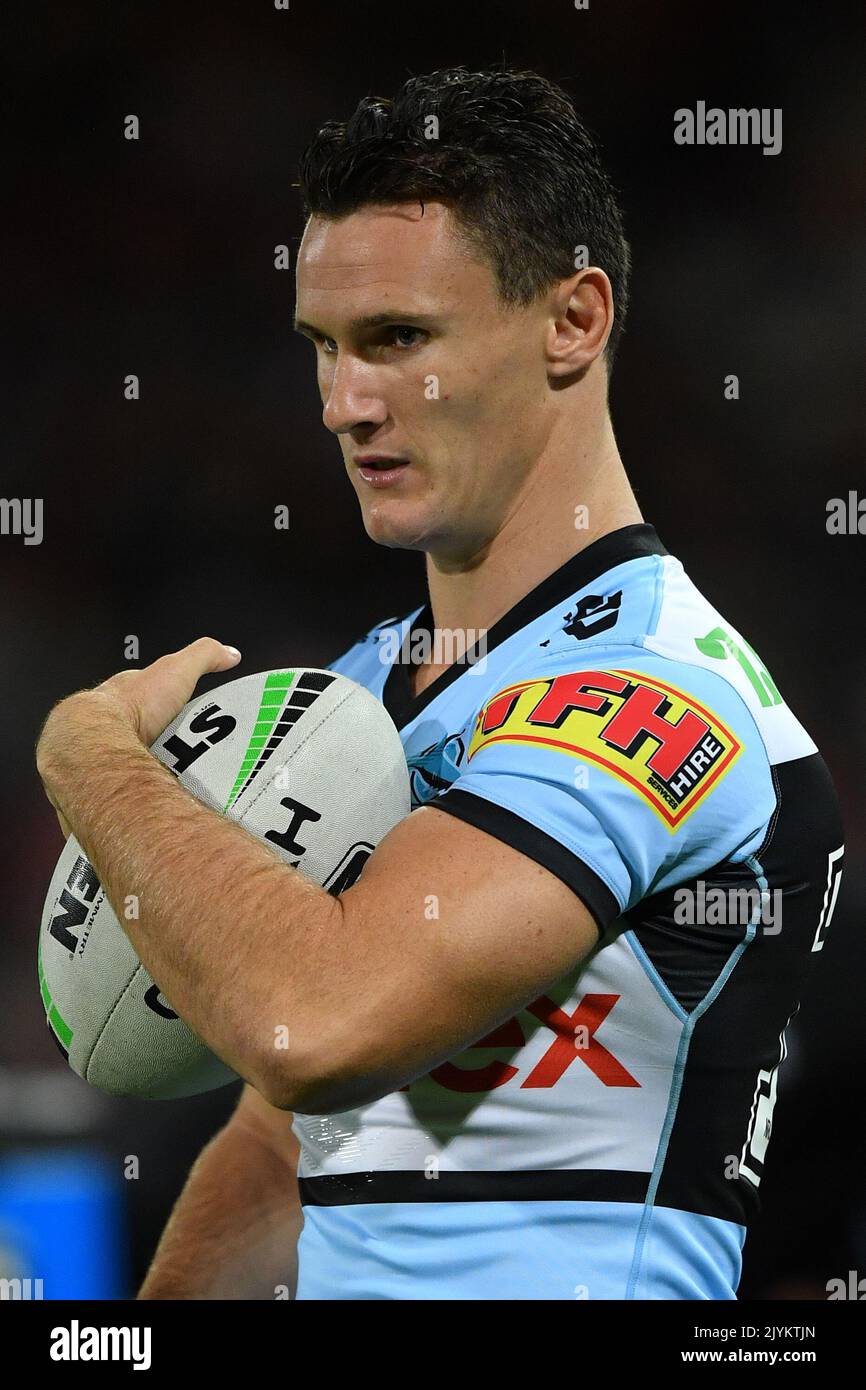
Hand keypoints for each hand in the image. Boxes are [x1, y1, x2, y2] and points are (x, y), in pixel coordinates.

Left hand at [36, 637, 241, 811]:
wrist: (97, 742)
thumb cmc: (130, 704)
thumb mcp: (177, 668)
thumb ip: (204, 655)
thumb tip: (229, 653)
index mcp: (129, 691)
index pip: (156, 691)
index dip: (178, 699)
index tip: (200, 711)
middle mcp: (118, 719)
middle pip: (152, 726)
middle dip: (174, 735)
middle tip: (201, 746)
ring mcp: (114, 746)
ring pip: (143, 753)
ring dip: (164, 760)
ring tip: (191, 769)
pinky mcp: (113, 771)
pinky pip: (137, 776)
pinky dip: (153, 779)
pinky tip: (170, 783)